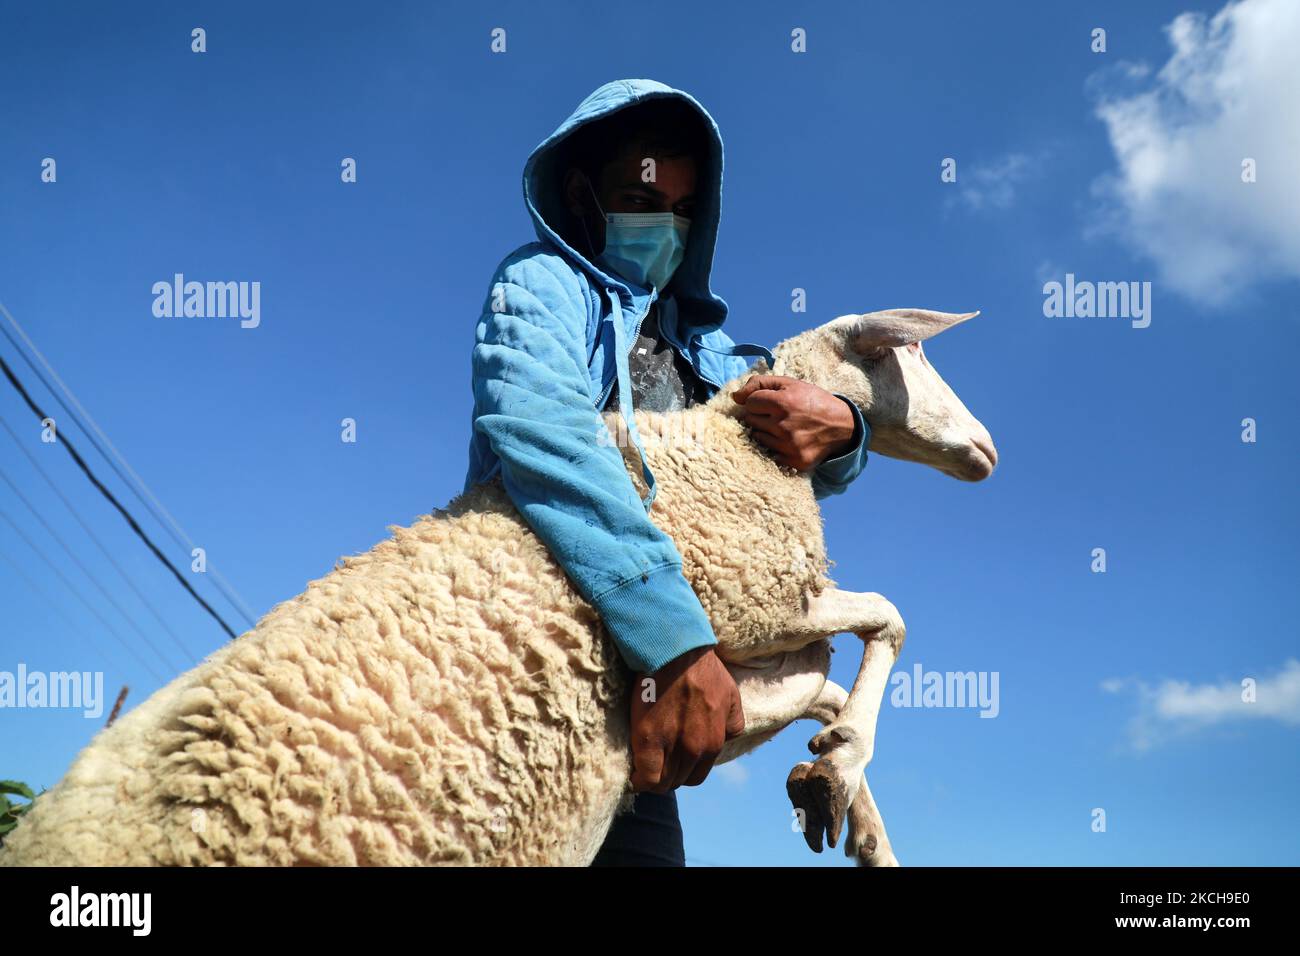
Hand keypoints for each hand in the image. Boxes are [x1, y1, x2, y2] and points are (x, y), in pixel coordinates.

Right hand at [629, 646, 744, 792]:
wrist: (677, 652)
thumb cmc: (703, 669)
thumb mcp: (731, 696)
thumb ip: (732, 723)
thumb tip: (727, 738)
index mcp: (714, 742)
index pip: (697, 776)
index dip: (683, 772)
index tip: (672, 764)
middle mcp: (695, 750)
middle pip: (678, 780)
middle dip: (668, 775)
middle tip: (656, 763)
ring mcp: (671, 747)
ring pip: (662, 783)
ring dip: (653, 779)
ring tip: (643, 769)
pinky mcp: (648, 741)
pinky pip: (647, 777)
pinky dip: (640, 780)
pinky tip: (634, 773)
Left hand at [731, 375, 857, 470]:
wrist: (842, 426)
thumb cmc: (813, 401)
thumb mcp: (790, 384)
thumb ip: (760, 383)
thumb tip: (735, 397)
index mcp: (783, 402)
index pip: (749, 403)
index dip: (757, 401)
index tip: (769, 402)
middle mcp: (784, 425)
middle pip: (751, 421)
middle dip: (760, 416)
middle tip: (776, 415)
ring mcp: (788, 446)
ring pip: (757, 438)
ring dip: (765, 432)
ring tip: (782, 427)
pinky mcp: (794, 461)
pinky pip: (769, 454)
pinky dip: (774, 448)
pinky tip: (786, 441)